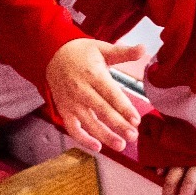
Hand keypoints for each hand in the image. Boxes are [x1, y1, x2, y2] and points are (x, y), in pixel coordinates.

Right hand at [46, 38, 146, 152]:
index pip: (111, 93)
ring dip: (104, 136)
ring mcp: (71, 102)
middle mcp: (81, 90)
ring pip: (88, 122)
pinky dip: (83, 139)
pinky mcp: (64, 110)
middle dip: (118, 125)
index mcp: (93, 74)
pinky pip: (72, 128)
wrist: (52, 54)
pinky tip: (97, 147)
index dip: (124, 107)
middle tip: (133, 136)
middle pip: (101, 110)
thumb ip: (124, 52)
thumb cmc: (81, 53)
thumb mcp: (102, 48)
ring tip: (120, 145)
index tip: (136, 120)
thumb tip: (143, 48)